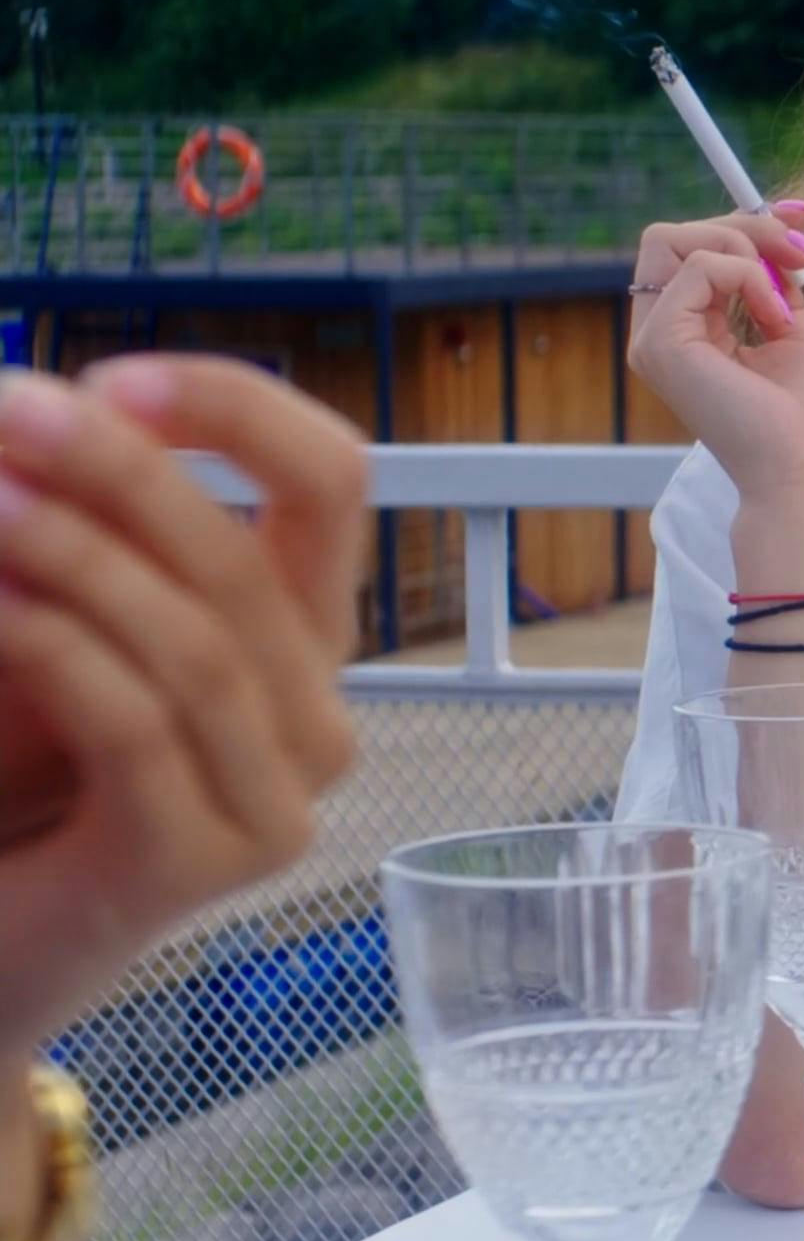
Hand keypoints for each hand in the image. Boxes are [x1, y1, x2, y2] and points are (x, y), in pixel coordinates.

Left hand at [0, 359, 367, 1055]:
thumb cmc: (7, 766)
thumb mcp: (52, 609)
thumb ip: (77, 525)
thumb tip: (45, 400)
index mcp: (298, 636)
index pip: (334, 482)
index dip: (238, 410)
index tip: (114, 376)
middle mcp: (314, 714)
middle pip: (254, 557)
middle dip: (126, 469)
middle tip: (10, 408)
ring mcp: (274, 799)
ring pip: (202, 643)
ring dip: (76, 554)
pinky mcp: (203, 864)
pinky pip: (142, 724)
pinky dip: (55, 646)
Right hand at [625, 200, 803, 494]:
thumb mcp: (794, 335)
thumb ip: (774, 287)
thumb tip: (779, 236)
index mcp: (686, 333)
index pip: (690, 250)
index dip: (744, 224)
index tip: (802, 221)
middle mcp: (658, 334)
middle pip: (673, 235)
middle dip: (746, 228)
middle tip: (802, 256)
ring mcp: (653, 339)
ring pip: (676, 238)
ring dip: (747, 250)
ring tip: (785, 300)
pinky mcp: (661, 344)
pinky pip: (698, 266)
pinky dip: (747, 277)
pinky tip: (774, 318)